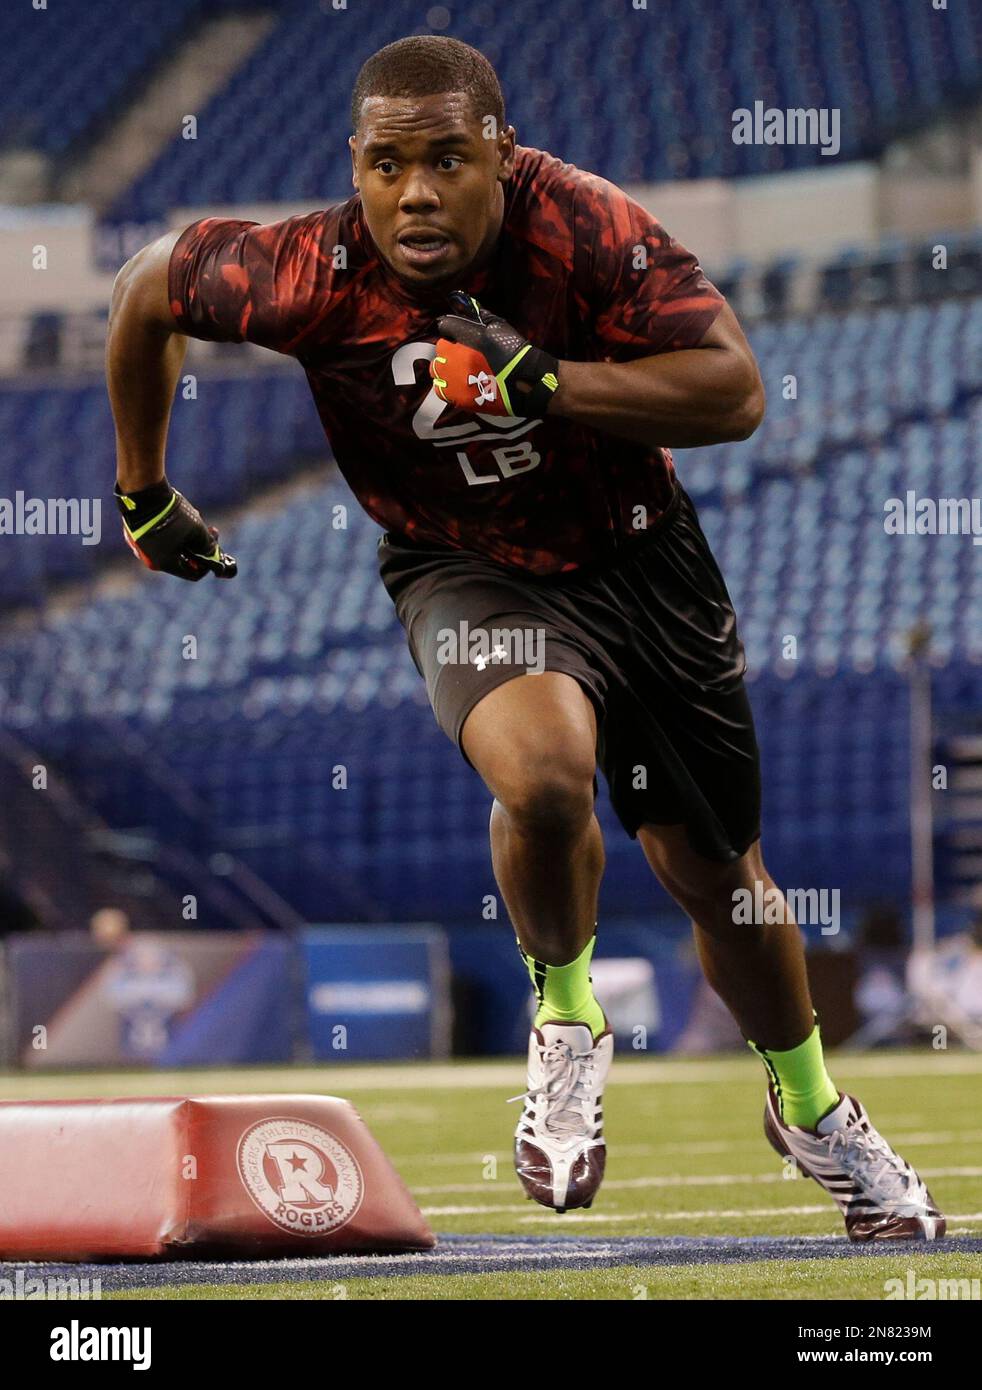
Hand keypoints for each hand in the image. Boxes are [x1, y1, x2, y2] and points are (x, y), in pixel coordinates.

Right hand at [114, 478, 236, 580]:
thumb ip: (209, 547)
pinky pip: (158, 538)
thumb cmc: (171, 514)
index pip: (193, 574)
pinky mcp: (134, 533)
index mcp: (164, 564)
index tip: (216, 548)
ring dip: (186, 536)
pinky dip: (171, 531)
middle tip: (208, 530)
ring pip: (171, 547)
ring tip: (193, 516)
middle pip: (182, 559)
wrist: (142, 490)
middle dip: (198, 545)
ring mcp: (140, 546)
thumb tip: (216, 557)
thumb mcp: (197, 530)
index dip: (208, 564)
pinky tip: (178, 514)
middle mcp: (149, 559)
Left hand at [430, 291, 559, 418]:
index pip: (446, 326)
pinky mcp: (458, 398)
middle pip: (440, 349)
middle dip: (449, 349)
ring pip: (437, 370)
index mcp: (467, 337)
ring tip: (459, 371)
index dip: (452, 328)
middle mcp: (456, 358)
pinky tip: (458, 384)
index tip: (457, 333)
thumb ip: (481, 316)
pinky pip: (441, 390)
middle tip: (463, 354)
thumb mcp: (499, 327)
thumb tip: (468, 304)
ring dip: (445, 368)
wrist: (526, 384)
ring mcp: (454, 380)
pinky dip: (446, 386)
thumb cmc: (514, 353)